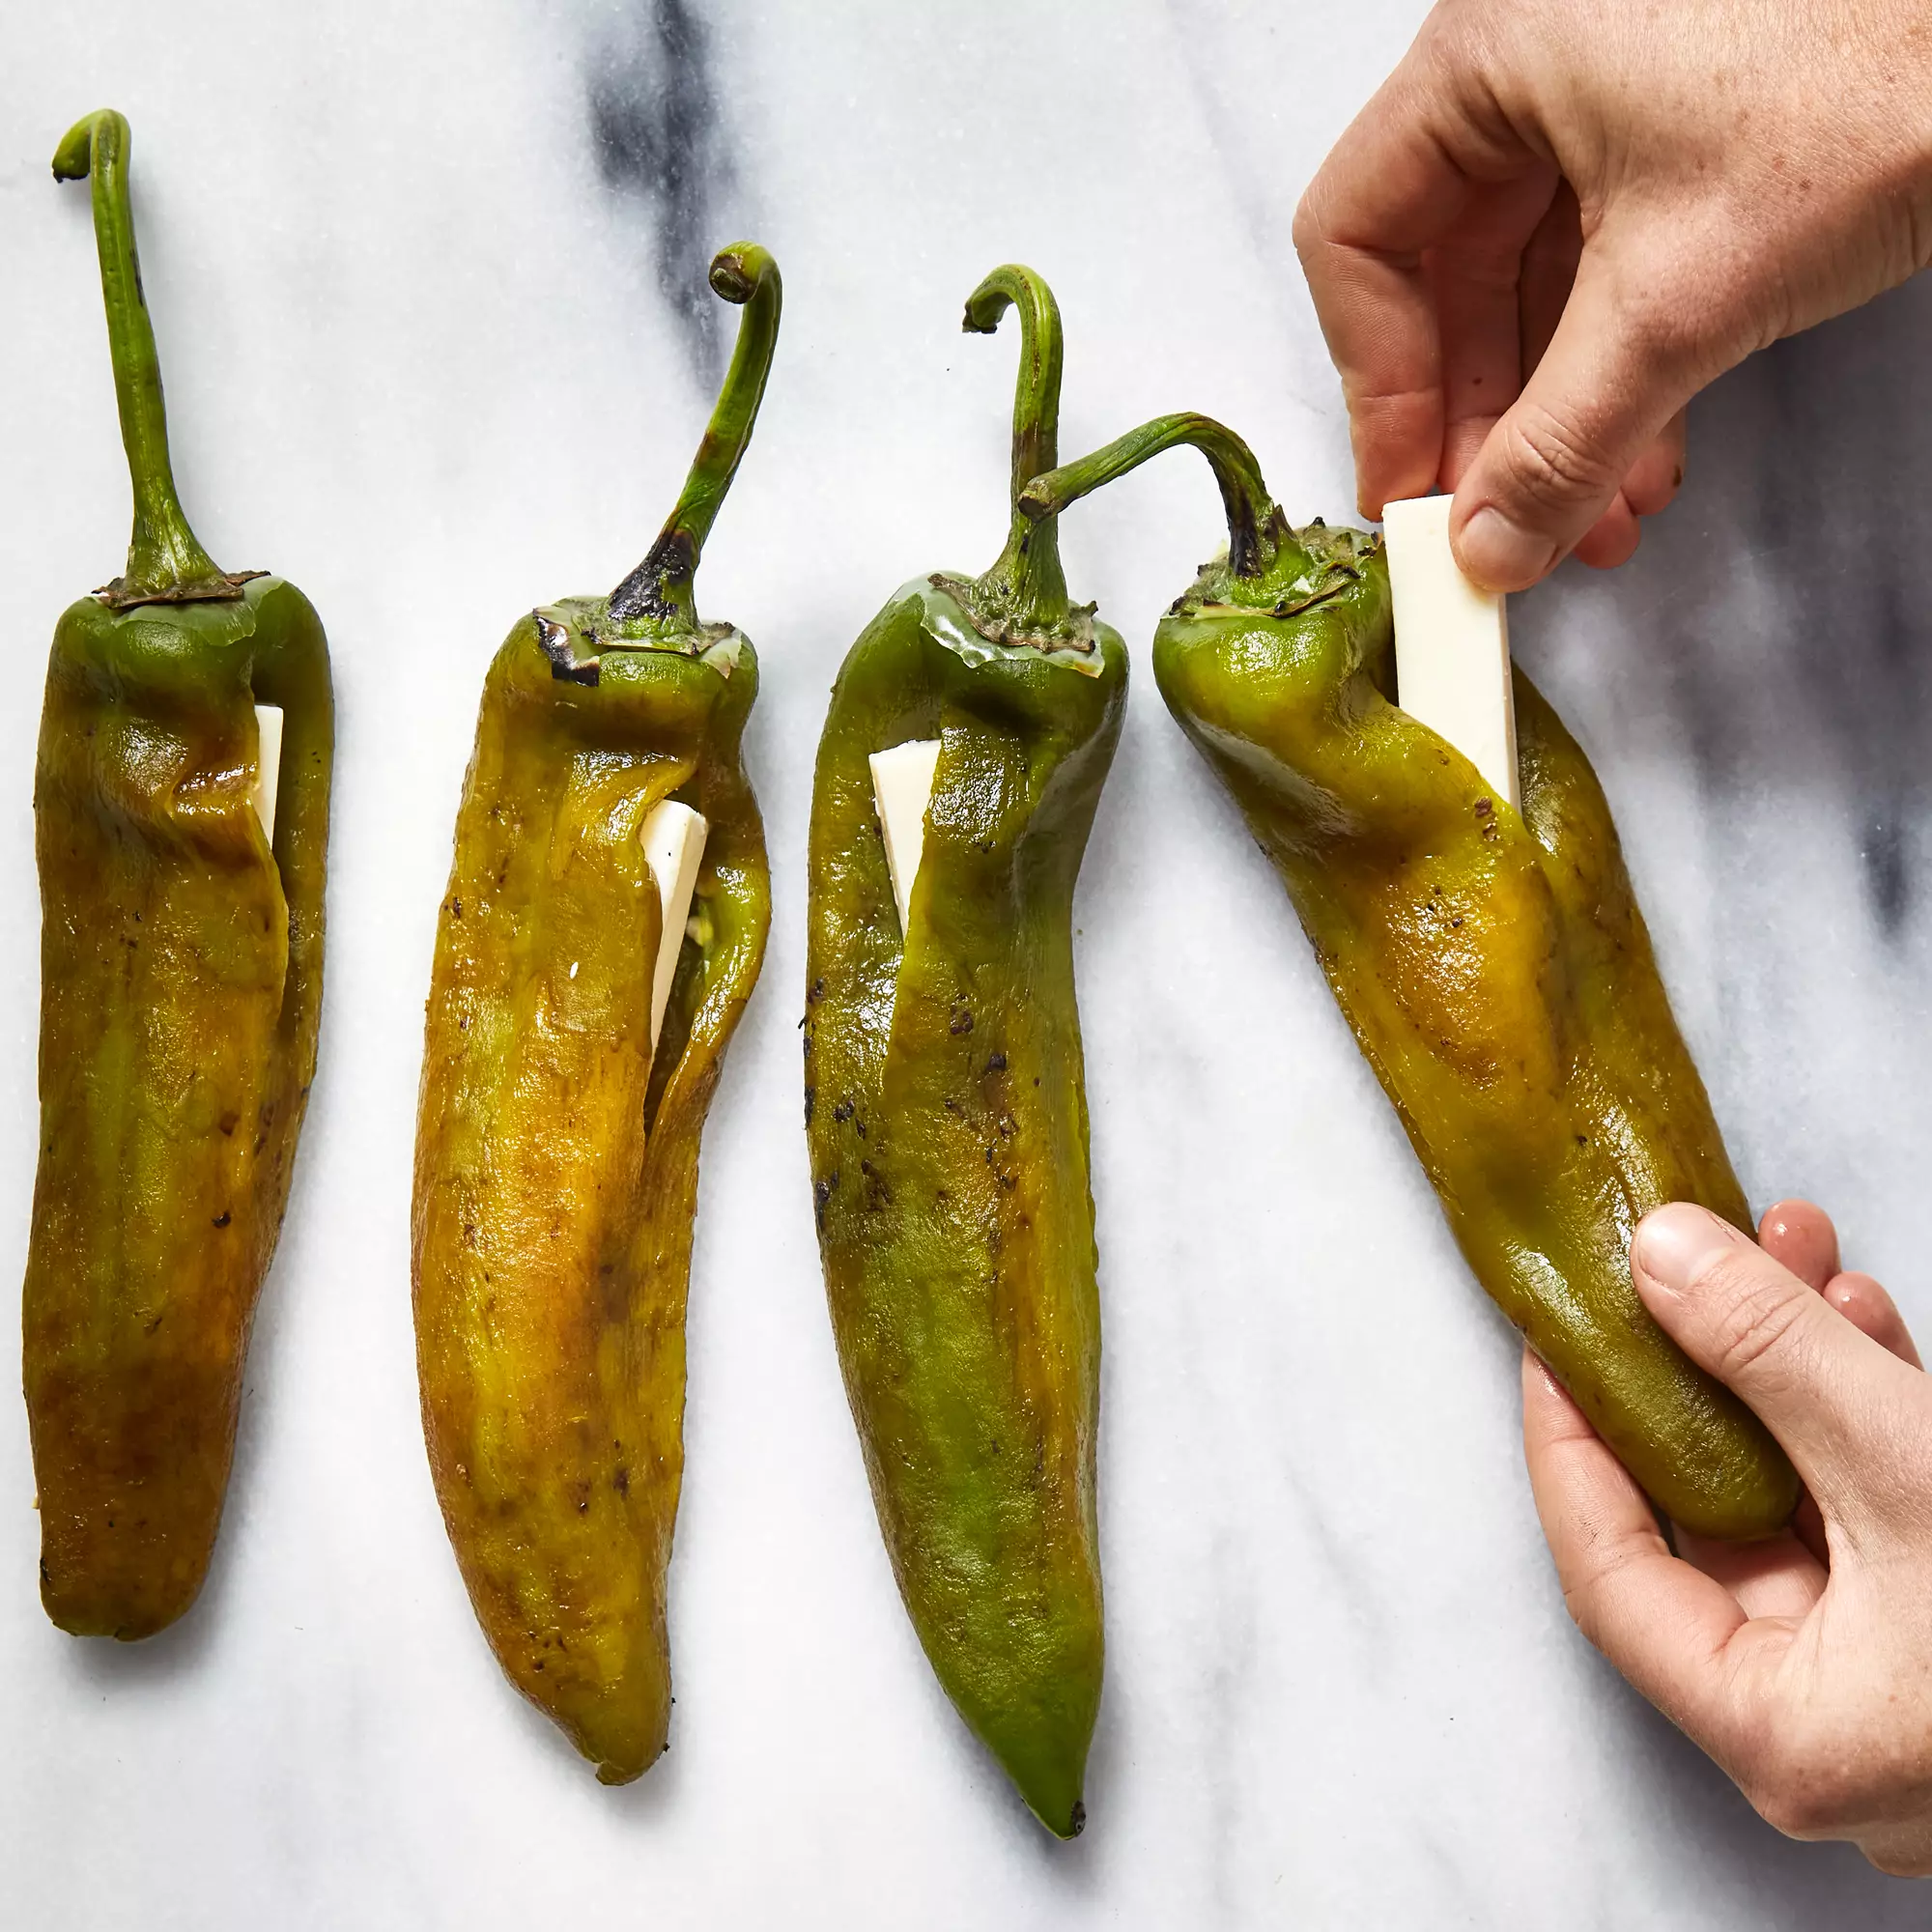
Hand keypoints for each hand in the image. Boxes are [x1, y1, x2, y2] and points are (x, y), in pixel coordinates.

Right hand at [1294, 0, 1931, 588]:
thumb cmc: (1877, 74)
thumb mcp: (1682, 298)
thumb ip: (1562, 440)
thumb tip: (1487, 546)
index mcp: (1488, 56)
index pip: (1359, 239)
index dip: (1377, 383)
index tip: (1409, 492)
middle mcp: (1530, 65)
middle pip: (1446, 278)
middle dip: (1482, 426)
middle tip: (1495, 530)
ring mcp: (1607, 93)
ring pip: (1534, 289)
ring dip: (1556, 420)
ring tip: (1587, 521)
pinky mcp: (1681, 133)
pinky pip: (1609, 272)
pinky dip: (1618, 373)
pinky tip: (1639, 461)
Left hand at [1523, 1198, 1931, 1872]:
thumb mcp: (1916, 1468)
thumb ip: (1773, 1356)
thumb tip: (1655, 1255)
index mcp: (1782, 1733)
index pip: (1609, 1569)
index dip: (1570, 1439)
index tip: (1556, 1335)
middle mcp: (1830, 1726)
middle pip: (1712, 1518)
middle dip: (1709, 1364)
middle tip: (1698, 1251)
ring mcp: (1906, 1686)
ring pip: (1805, 1502)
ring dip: (1796, 1369)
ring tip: (1798, 1251)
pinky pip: (1886, 1513)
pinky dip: (1870, 1413)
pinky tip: (1874, 1320)